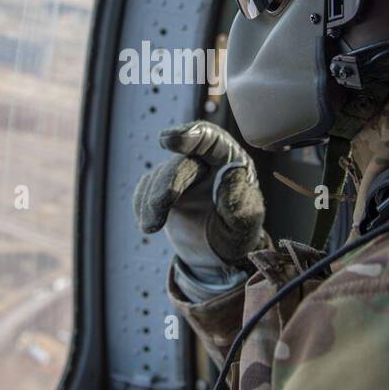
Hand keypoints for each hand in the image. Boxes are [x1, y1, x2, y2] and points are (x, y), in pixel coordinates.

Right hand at [132, 121, 265, 274]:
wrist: (218, 254)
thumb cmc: (237, 234)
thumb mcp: (246, 224)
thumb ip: (241, 203)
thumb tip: (230, 178)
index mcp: (231, 162)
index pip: (211, 139)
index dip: (191, 135)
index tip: (169, 140)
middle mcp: (205, 162)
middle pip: (181, 162)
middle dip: (167, 182)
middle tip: (161, 205)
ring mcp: (182, 173)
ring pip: (160, 175)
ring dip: (152, 200)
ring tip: (151, 226)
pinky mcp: (163, 186)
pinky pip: (147, 188)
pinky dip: (142, 204)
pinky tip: (148, 222)